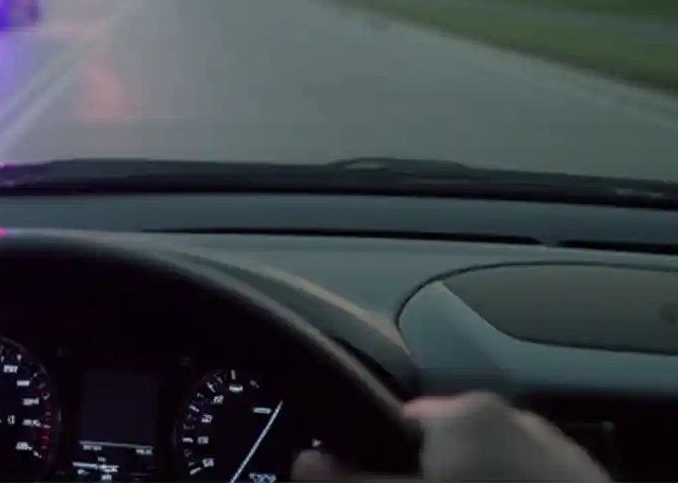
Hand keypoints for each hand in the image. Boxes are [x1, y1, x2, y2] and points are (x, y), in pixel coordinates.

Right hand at [292, 392, 611, 482]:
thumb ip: (353, 482)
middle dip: (425, 477)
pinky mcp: (583, 482)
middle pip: (441, 450)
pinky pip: (519, 482)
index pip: (396, 423)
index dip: (378, 463)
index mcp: (466, 411)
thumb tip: (303, 462)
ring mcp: (556, 453)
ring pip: (485, 471)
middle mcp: (514, 417)